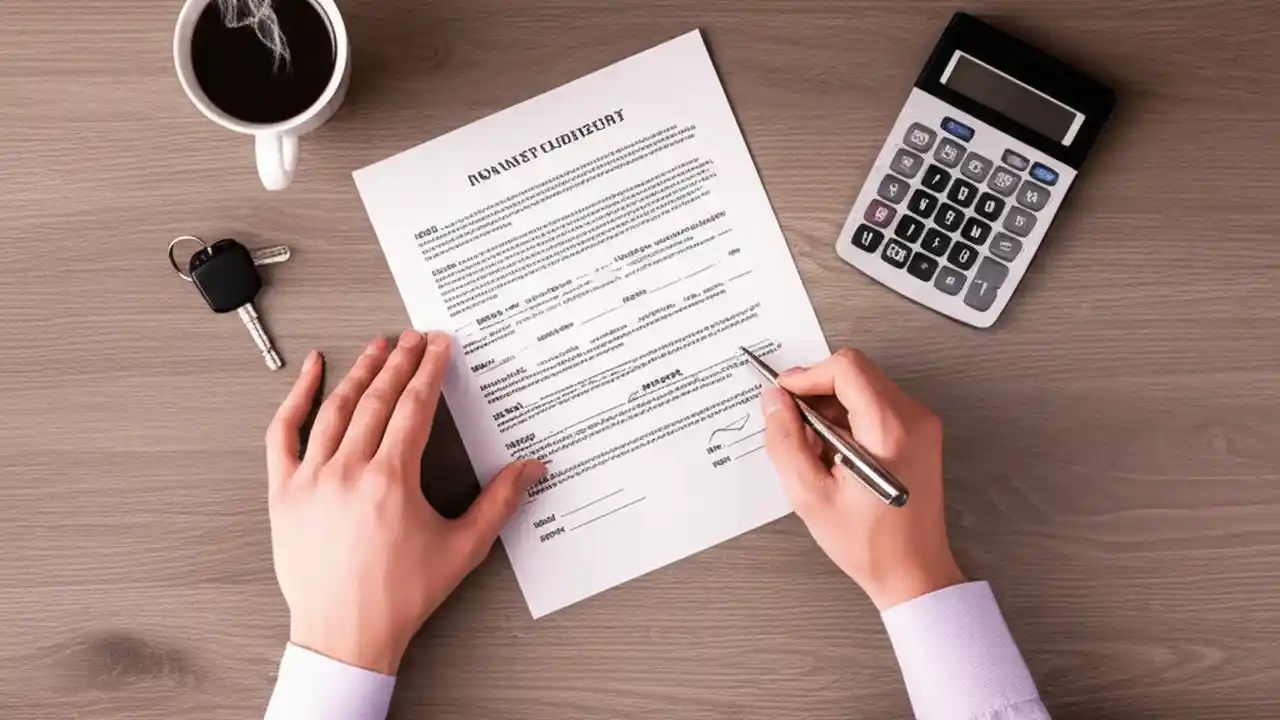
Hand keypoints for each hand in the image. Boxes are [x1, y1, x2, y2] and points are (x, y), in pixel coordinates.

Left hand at [264, 330, 544, 673]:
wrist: (345, 634)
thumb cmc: (399, 596)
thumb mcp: (462, 548)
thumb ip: (500, 502)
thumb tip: (531, 469)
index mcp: (390, 480)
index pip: (414, 406)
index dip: (430, 370)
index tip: (439, 347)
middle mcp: (348, 472)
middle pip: (377, 399)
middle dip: (400, 362)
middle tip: (414, 339)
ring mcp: (312, 479)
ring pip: (336, 408)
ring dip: (360, 372)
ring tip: (378, 348)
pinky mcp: (285, 492)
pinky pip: (284, 432)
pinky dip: (296, 397)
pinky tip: (311, 372)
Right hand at [761, 349, 963, 609]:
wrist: (914, 572)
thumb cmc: (869, 544)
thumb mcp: (810, 495)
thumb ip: (786, 441)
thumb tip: (773, 402)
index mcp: (889, 430)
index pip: (846, 368)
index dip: (806, 376)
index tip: (782, 397)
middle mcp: (913, 419)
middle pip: (855, 373)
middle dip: (816, 392)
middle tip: (792, 426)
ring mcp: (921, 425)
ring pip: (864, 387)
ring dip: (830, 406)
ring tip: (813, 448)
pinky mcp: (920, 434)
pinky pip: (876, 405)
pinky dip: (848, 417)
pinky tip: (834, 452)